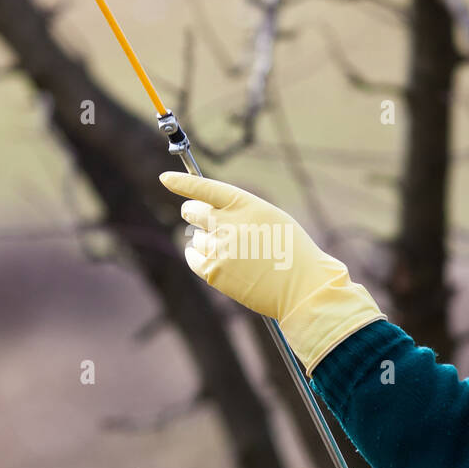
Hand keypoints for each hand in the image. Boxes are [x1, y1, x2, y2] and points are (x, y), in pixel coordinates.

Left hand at [159, 171, 385, 373]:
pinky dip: (197, 257)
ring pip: (197, 238)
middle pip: (193, 212)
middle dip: (192, 212)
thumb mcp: (272, 219)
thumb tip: (210, 217)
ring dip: (205, 240)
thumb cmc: (292, 252)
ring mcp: (220, 249)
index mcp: (246, 204)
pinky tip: (211, 259)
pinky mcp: (215, 273)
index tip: (165, 179)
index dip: (183, 183)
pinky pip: (194, 259)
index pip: (205, 188)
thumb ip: (241, 213)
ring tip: (230, 250)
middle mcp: (229, 223)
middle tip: (195, 215)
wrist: (302, 287)